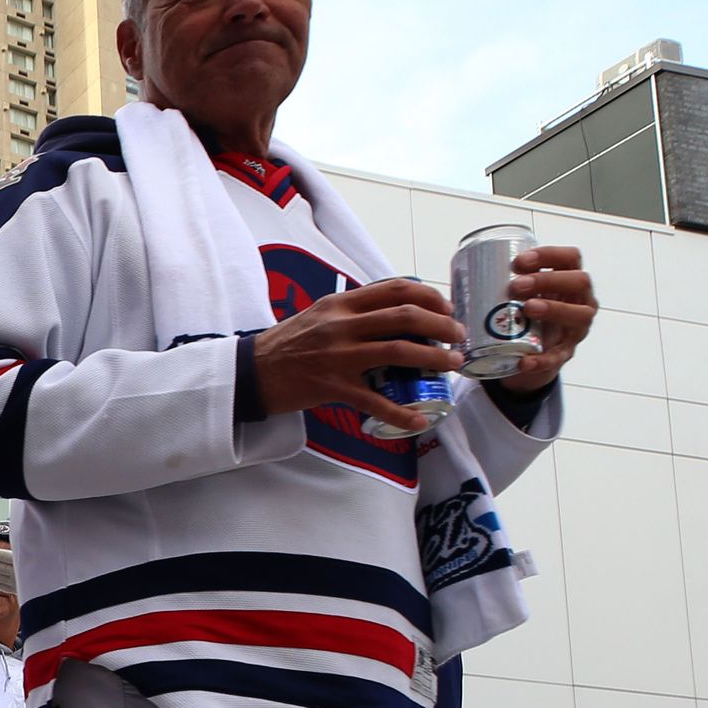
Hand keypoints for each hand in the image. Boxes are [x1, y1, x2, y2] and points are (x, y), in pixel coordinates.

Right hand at [249, 277, 464, 436]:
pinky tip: (419, 419)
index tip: (446, 309)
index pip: (395, 288)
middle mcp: (342, 325)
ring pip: (398, 351)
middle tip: (457, 337)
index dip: (429, 296)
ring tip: (451, 365)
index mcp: (341, 304)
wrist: (250, 373)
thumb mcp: (319, 315)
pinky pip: (374, 401)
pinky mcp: (332, 387)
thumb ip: (352, 310)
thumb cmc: (285, 345)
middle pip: (405, 317)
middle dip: (442, 325)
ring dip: (434, 358)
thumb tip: (392, 311)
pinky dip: (400, 412)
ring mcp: (338, 356)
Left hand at [498, 245, 595, 390]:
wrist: (528, 355)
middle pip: (579, 281)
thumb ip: (500, 284)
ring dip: (553, 308)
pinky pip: (557, 357)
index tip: (518, 261)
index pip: (571, 257)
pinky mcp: (565, 354)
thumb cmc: (524, 315)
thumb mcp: (519, 296)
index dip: (549, 254)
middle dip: (547, 280)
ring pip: (578, 315)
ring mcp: (576, 328)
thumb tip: (460, 275)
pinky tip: (524, 361)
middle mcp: (581, 301)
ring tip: (527, 308)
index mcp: (569, 280)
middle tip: (516, 285)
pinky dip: (540, 360)